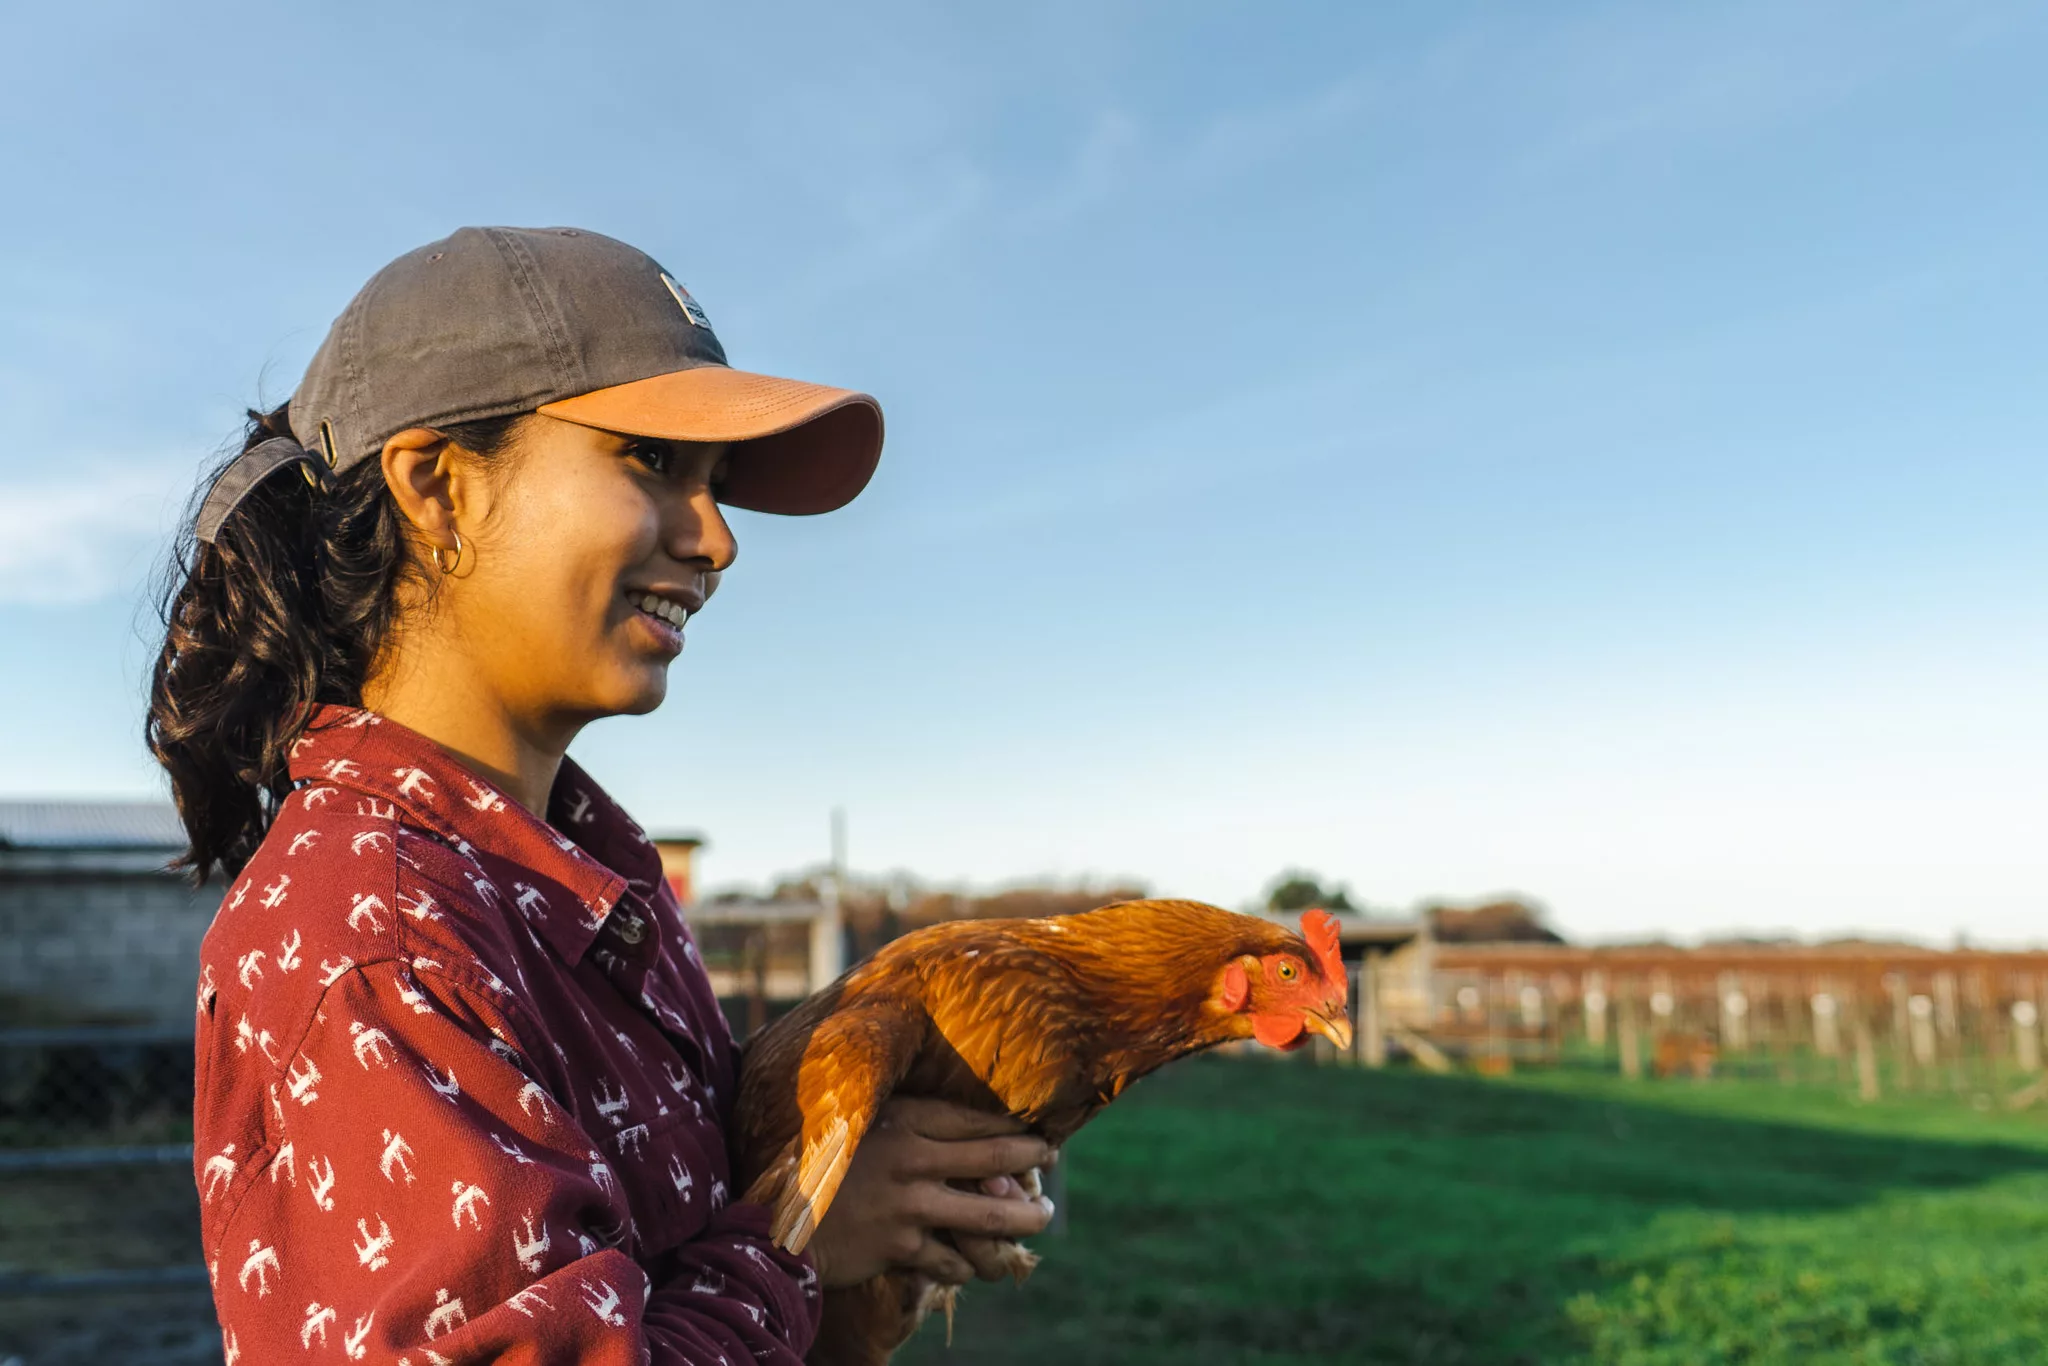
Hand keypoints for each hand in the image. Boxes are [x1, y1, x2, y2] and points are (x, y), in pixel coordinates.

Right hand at [806, 1096, 1054, 1289]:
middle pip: (997, 1157)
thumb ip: (914, 1125)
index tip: (1033, 1127)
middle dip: (1033, 1159)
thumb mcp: (867, 1127)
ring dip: (1025, 1219)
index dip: (1013, 1124)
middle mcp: (912, 1159)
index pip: (976, 1118)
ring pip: (991, 1216)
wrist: (781, 1222)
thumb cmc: (827, 1167)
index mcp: (903, 1121)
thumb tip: (971, 1134)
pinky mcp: (901, 1247)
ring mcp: (909, 1206)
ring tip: (1039, 1217)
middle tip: (1049, 1161)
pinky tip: (978, 1259)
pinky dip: (972, 1263)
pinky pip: (956, 1260)